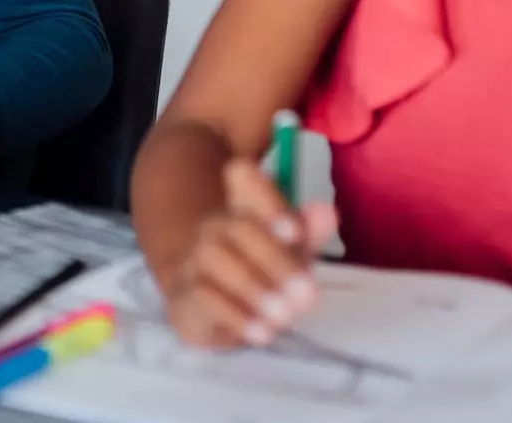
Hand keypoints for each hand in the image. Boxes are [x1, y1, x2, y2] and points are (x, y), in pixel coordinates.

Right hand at [163, 159, 338, 350]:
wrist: (202, 303)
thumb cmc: (258, 271)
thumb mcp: (291, 252)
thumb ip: (309, 233)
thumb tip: (327, 211)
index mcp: (244, 207)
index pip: (244, 178)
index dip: (267, 199)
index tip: (295, 233)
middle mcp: (216, 227)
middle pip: (238, 227)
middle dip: (275, 260)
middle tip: (308, 294)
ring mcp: (195, 259)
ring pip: (215, 258)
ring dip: (254, 287)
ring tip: (285, 317)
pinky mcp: (184, 295)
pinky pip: (201, 296)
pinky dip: (234, 315)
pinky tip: (262, 332)